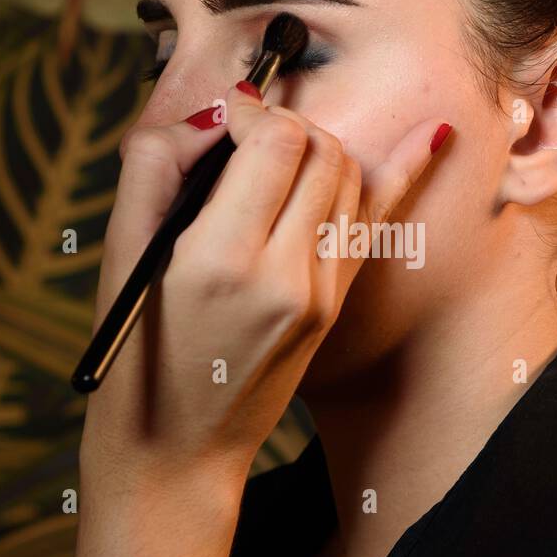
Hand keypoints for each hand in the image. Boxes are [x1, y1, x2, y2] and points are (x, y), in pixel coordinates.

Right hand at [70, 87, 450, 556]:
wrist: (178, 446)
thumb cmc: (137, 349)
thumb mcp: (122, 251)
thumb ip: (156, 164)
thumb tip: (217, 113)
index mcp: (222, 260)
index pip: (277, 143)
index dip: (253, 111)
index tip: (227, 118)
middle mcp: (285, 276)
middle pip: (322, 152)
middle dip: (287, 126)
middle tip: (247, 139)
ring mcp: (321, 294)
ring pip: (351, 179)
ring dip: (319, 149)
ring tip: (280, 154)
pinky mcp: (336, 306)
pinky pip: (376, 222)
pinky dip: (400, 172)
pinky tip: (433, 136)